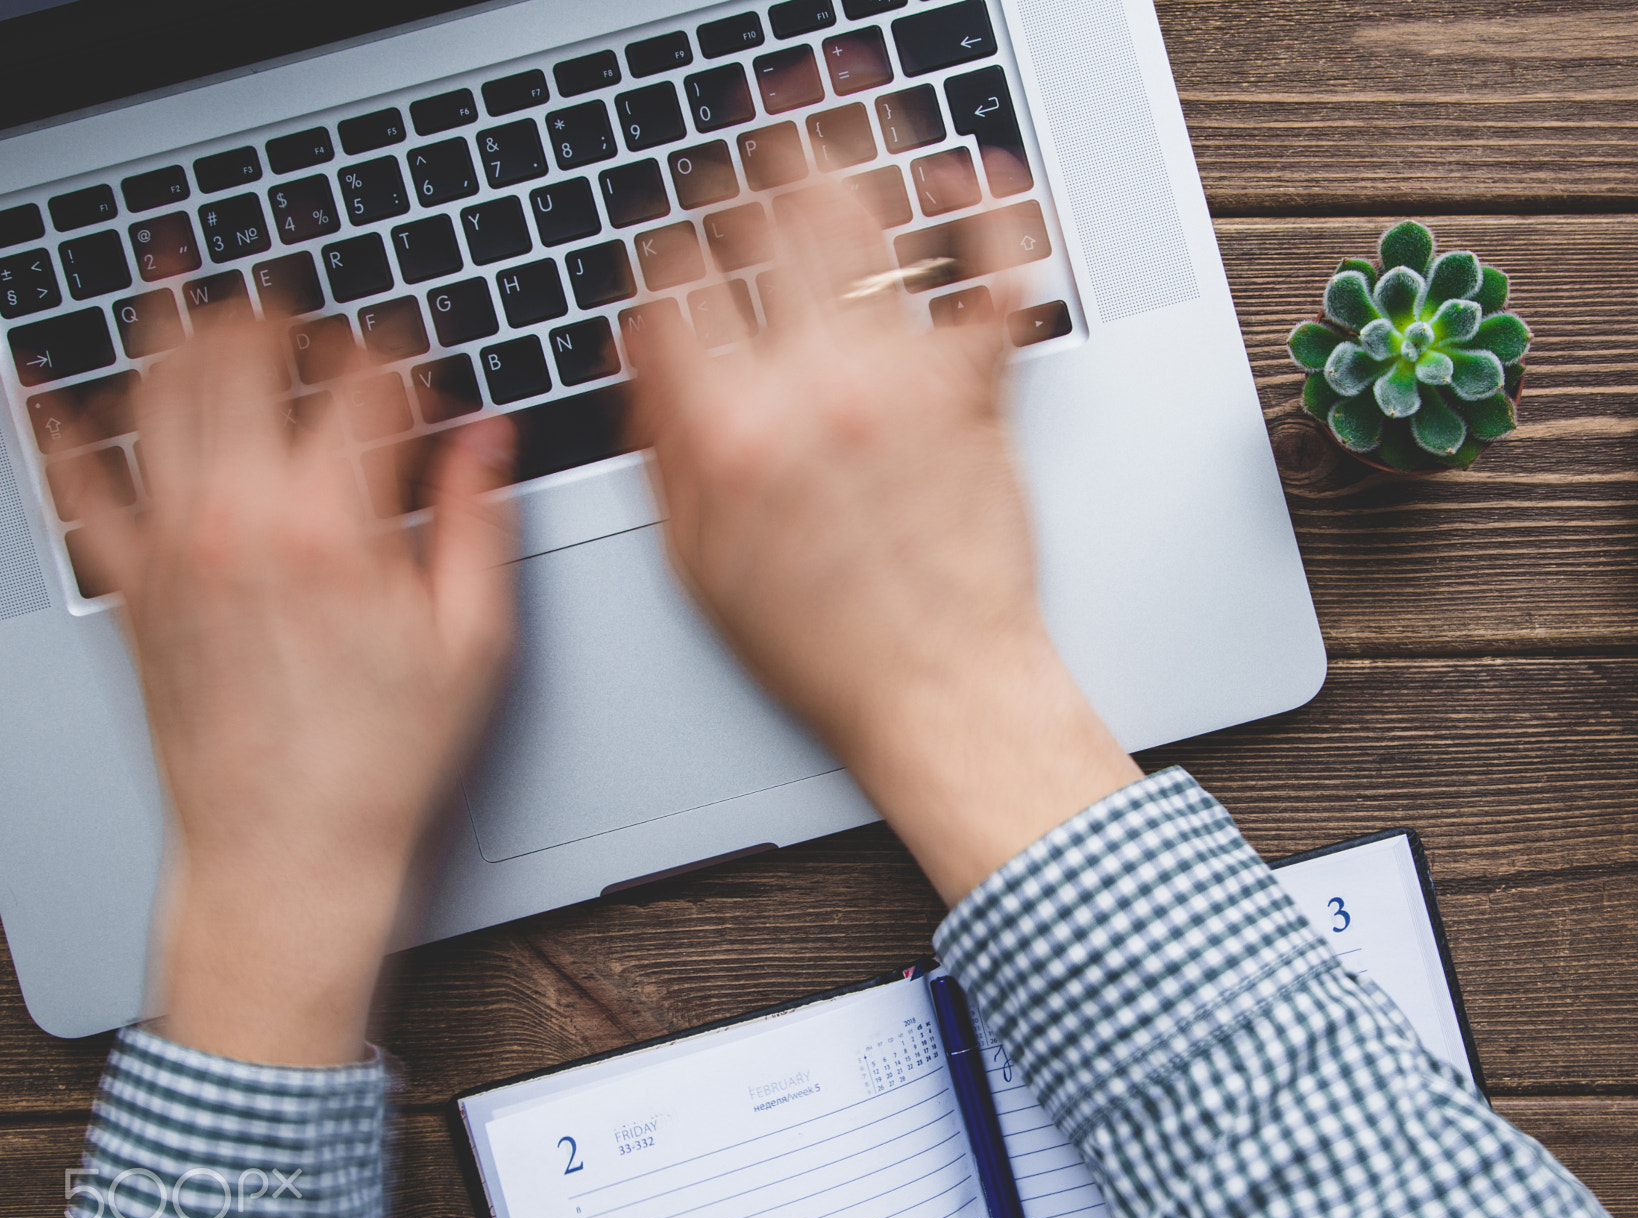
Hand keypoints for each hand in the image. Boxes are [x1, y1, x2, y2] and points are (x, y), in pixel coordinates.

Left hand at [59, 318, 516, 1063]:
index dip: (404, 353)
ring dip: (180, 324)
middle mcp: (238, 520)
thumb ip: (477, 520)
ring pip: (154, 387)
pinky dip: (54, 421)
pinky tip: (43, 375)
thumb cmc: (383, 764)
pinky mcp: (127, 586)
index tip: (422, 364)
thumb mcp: (474, 643)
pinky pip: (72, 483)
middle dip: (288, 312)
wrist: (287, 855)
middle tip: (316, 318)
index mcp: (334, 529)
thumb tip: (486, 435)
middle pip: (246, 351)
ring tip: (200, 287)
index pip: (366, 381)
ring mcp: (170, 548)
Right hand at [632, 187, 1139, 901]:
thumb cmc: (822, 645)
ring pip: (865, 211)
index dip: (668, 244)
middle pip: (760, 215)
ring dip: (846, 141)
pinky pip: (991, 272)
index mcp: (721, 429)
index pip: (670, 277)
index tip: (680, 246)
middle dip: (746, 164)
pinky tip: (968, 177)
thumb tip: (646, 367)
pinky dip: (989, 210)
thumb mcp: (694, 563)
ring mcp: (898, 380)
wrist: (936, 689)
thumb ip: (659, 451)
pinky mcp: (976, 389)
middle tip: (751, 153)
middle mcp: (805, 386)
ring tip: (837, 108)